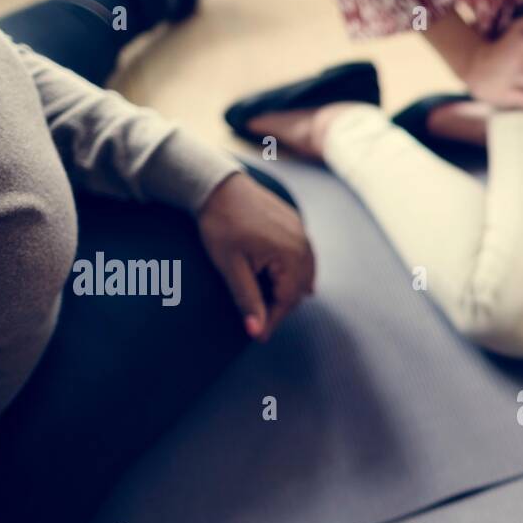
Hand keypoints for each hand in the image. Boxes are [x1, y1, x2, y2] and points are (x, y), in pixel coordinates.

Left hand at [198, 171, 315, 340]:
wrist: (218, 185)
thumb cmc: (220, 224)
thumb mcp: (229, 266)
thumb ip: (247, 299)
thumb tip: (256, 332)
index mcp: (290, 254)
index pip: (286, 299)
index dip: (272, 320)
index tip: (258, 337)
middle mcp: (303, 244)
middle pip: (298, 289)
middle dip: (280, 306)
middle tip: (260, 323)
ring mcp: (303, 232)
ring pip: (304, 274)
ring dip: (289, 291)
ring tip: (272, 306)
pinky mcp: (297, 225)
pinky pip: (304, 257)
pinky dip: (295, 273)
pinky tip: (286, 280)